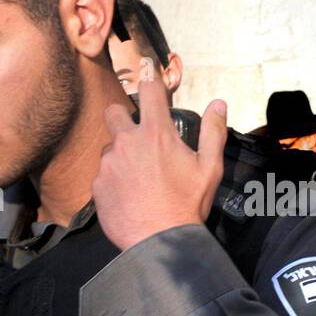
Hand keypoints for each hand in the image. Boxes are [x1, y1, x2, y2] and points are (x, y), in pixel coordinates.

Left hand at [94, 79, 227, 251]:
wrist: (160, 241)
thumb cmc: (188, 204)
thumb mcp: (209, 168)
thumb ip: (213, 132)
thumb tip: (218, 104)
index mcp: (157, 133)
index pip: (149, 91)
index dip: (149, 79)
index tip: (148, 73)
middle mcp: (127, 142)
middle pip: (114, 111)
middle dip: (123, 117)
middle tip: (137, 135)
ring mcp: (109, 163)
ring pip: (110, 148)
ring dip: (121, 155)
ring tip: (138, 179)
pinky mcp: (98, 185)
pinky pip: (103, 175)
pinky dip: (114, 181)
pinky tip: (130, 196)